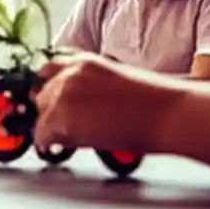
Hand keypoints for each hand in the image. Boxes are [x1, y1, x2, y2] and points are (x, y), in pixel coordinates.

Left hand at [32, 52, 177, 153]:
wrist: (169, 113)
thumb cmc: (154, 103)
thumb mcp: (114, 81)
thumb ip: (88, 87)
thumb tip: (75, 107)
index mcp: (83, 61)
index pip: (47, 71)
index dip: (49, 90)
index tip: (50, 104)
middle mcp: (69, 73)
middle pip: (41, 95)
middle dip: (51, 111)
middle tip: (67, 127)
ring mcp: (62, 94)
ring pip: (40, 115)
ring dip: (52, 128)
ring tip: (74, 138)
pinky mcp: (61, 117)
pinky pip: (41, 135)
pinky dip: (49, 144)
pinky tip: (66, 147)